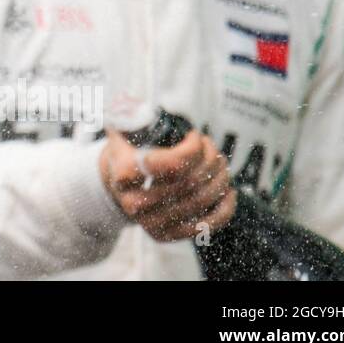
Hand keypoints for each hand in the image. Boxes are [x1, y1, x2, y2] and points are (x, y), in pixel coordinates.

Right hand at [100, 127, 236, 241]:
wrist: (115, 184)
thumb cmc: (126, 151)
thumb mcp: (123, 129)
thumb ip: (134, 117)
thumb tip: (149, 107)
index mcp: (123, 174)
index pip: (171, 164)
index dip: (193, 149)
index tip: (194, 135)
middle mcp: (134, 203)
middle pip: (189, 182)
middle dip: (209, 159)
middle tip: (211, 144)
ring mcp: (150, 223)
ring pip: (200, 200)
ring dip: (219, 178)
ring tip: (220, 161)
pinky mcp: (167, 235)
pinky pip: (205, 225)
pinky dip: (224, 208)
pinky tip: (228, 190)